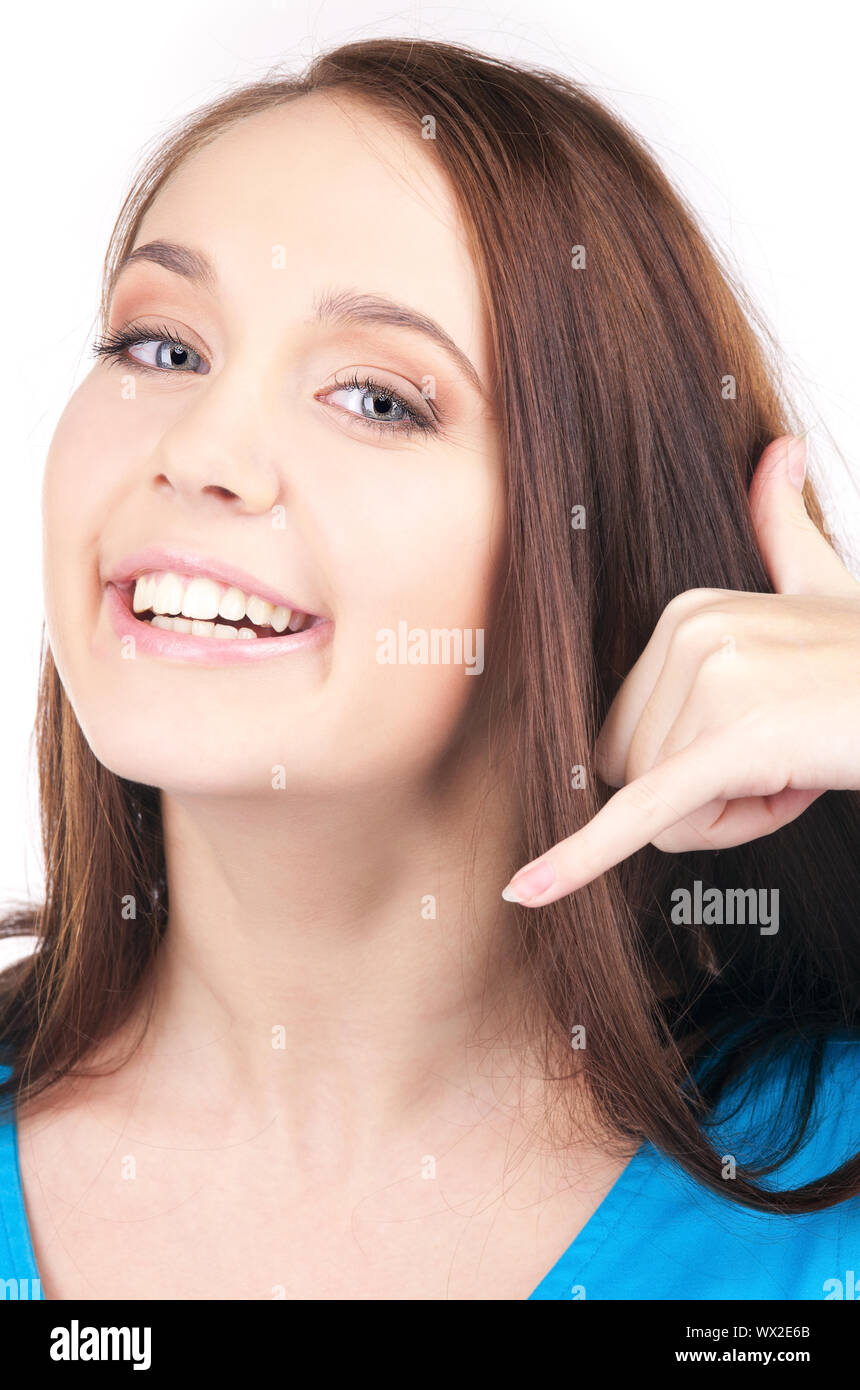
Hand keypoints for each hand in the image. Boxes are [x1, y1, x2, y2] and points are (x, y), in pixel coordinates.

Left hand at [501, 435, 859, 906]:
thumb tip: (776, 451)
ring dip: (737, 819)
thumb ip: (784, 527)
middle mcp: (688, 635)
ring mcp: (710, 681)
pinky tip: (524, 892)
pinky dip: (579, 862)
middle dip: (708, 803)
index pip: (628, 738)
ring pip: (664, 815)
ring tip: (799, 768)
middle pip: (634, 777)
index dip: (692, 773)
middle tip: (788, 764)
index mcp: (686, 613)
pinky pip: (640, 817)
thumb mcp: (825, 587)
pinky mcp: (731, 742)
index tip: (768, 749)